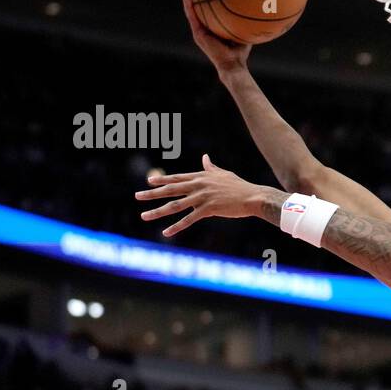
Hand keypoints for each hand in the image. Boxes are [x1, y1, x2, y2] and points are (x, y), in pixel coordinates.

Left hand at [136, 155, 262, 236]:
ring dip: (158, 211)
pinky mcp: (208, 209)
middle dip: (152, 194)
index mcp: (201, 177)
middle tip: (137, 196)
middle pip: (170, 190)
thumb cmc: (239, 186)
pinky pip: (189, 219)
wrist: (253, 197)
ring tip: (144, 216)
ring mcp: (202, 197)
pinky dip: (176, 226)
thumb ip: (210, 167)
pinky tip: (166, 232)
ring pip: (175, 205)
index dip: (162, 180)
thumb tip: (204, 157)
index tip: (149, 181)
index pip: (177, 178)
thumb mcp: (223, 174)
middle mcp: (198, 186)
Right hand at [182, 0, 250, 75]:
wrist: (232, 65)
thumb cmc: (240, 52)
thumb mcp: (243, 31)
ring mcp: (199, 31)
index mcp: (211, 27)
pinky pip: (192, 16)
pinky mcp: (198, 34)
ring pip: (190, 9)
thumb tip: (257, 6)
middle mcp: (203, 28)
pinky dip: (189, 5)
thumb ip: (245, 20)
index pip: (205, 9)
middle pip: (195, 6)